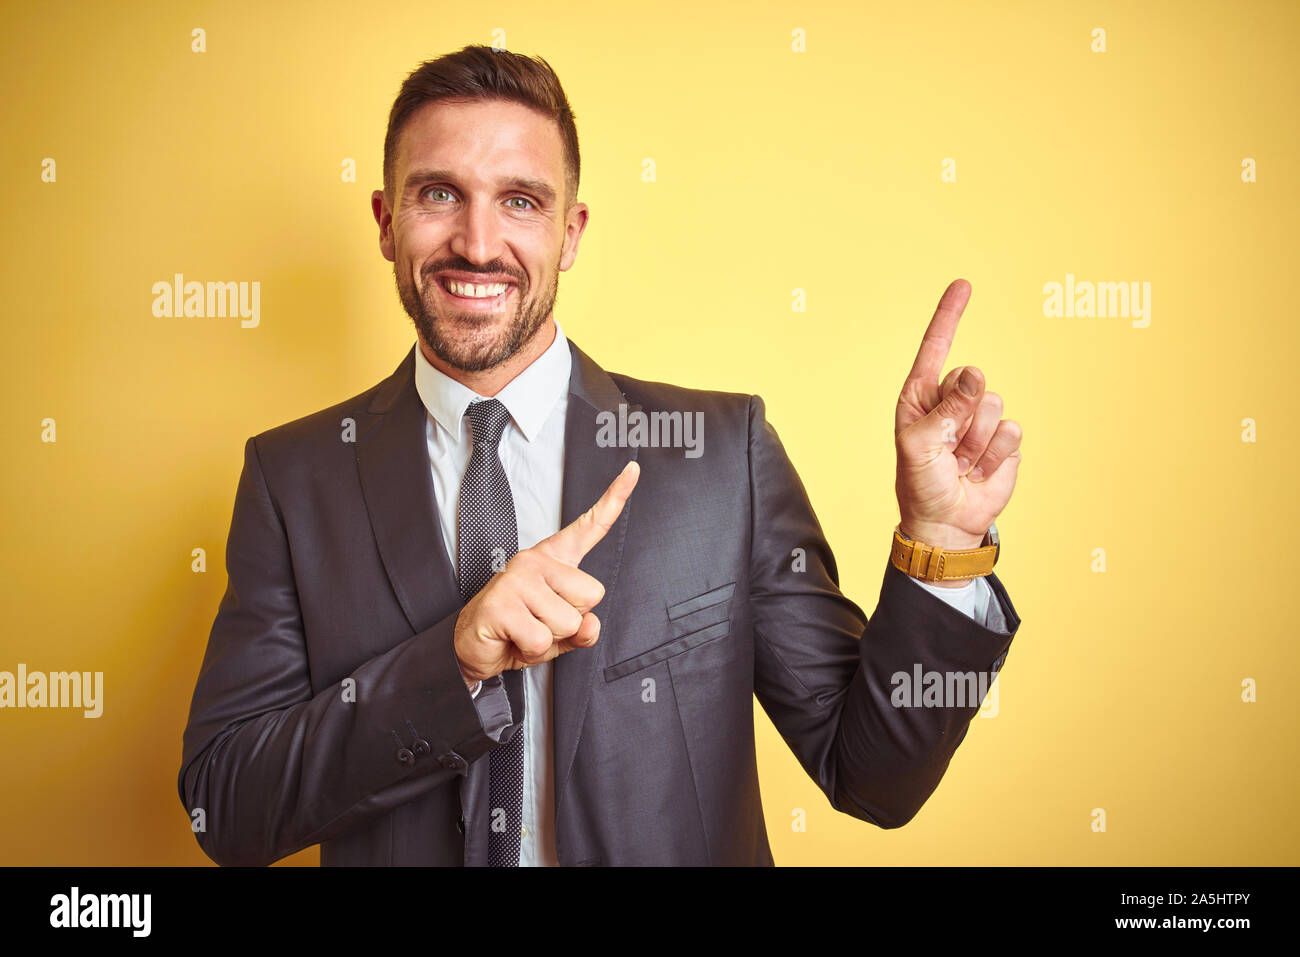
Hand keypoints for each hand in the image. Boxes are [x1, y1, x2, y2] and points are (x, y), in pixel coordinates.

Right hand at [453, 460, 639, 685]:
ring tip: (526, 629)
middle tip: (541, 621)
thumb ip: (583, 629)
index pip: (590, 526)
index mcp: (554, 561)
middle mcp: (537, 561)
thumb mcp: (560, 633)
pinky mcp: (502, 602)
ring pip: (568, 621)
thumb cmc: (516, 632)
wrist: (472, 648)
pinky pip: (542, 638)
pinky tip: (514, 637)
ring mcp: (518, 578)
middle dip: (571, 621)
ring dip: (550, 638)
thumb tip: (591, 625)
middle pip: (591, 594)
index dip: (614, 498)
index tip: (633, 470)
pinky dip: (531, 650)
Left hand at [894, 279, 1021, 555]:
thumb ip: (946, 409)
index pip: (936, 348)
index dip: (949, 316)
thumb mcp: (919, 445)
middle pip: (970, 379)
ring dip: (977, 441)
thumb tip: (975, 373)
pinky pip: (1012, 432)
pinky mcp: (1004, 440)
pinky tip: (979, 470)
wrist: (947, 522)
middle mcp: (952, 401)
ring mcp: (980, 419)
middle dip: (961, 416)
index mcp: (922, 396)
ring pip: (994, 405)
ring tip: (960, 462)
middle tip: (947, 447)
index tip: (964, 284)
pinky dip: (996, 455)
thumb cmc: (920, 483)